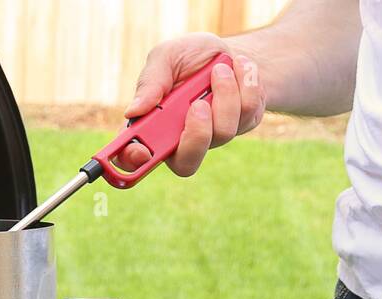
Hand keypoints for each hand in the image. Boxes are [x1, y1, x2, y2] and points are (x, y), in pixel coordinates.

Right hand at [119, 33, 266, 177]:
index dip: (135, 161)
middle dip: (196, 135)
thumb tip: (134, 111)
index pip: (135, 158)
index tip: (141, 149)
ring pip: (223, 133)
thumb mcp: (166, 57)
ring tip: (220, 69)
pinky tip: (238, 69)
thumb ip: (150, 82)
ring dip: (224, 93)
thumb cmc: (191, 56)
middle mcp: (182, 139)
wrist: (229, 51)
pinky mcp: (241, 126)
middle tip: (198, 105)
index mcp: (154, 125)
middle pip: (186, 164)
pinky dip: (245, 84)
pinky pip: (247, 114)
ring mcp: (213, 138)